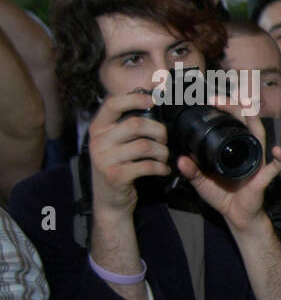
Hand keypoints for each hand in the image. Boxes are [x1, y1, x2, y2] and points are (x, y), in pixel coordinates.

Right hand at [86, 91, 170, 218]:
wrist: (110, 201)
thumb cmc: (118, 166)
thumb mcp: (116, 143)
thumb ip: (126, 124)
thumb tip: (150, 99)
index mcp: (98, 128)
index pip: (112, 104)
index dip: (134, 98)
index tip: (153, 99)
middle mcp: (98, 141)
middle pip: (135, 124)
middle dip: (158, 130)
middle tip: (164, 140)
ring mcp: (104, 159)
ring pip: (144, 145)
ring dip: (162, 151)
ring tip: (164, 157)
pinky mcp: (115, 175)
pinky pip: (147, 166)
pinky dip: (161, 167)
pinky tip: (163, 170)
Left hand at [176, 112, 280, 234]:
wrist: (236, 216)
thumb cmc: (223, 196)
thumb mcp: (202, 182)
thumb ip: (192, 171)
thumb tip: (181, 158)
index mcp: (232, 149)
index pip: (229, 124)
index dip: (222, 111)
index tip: (210, 102)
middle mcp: (246, 150)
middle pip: (244, 123)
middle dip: (235, 108)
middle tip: (220, 100)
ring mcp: (257, 162)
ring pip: (259, 136)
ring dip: (254, 120)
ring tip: (248, 107)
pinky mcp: (263, 178)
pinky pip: (275, 167)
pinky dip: (280, 159)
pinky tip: (278, 151)